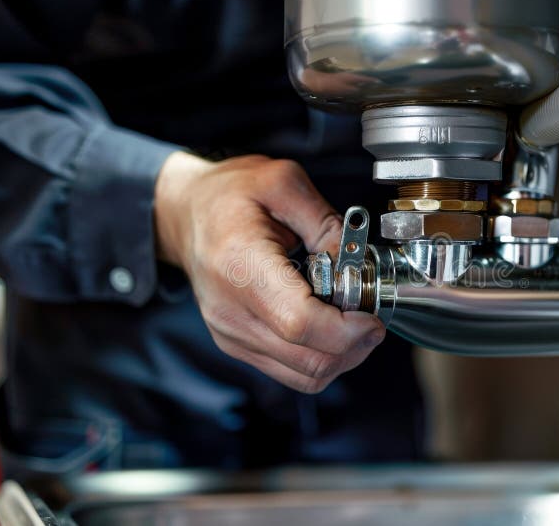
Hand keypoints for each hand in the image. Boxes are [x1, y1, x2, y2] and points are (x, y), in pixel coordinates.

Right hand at [154, 152, 385, 392]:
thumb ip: (326, 224)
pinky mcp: (237, 345)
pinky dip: (321, 356)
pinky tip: (328, 326)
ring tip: (350, 319)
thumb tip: (354, 267)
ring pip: (305, 375)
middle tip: (369, 313)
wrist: (188, 212)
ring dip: (342, 355)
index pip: (300, 322)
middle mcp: (231, 310)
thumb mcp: (285, 182)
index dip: (347, 329)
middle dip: (354, 344)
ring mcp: (232, 334)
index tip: (370, 314)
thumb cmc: (230, 194)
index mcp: (240, 264)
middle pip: (309, 359)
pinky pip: (292, 372)